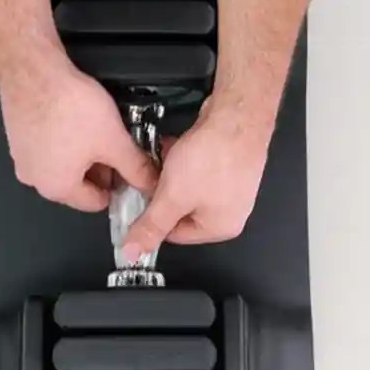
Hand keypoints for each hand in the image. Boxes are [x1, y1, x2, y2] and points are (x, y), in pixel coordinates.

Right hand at [0, 55, 157, 211]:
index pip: (96, 202)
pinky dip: (65, 139)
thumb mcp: (113, 141)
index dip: (118, 186)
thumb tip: (149, 183)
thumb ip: (135, 167)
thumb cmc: (67, 106)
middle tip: (119, 146)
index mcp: (57, 187)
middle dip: (101, 168)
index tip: (130, 170)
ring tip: (100, 130)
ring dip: (84, 152)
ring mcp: (23, 156)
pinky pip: (48, 146)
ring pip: (64, 163)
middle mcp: (34, 178)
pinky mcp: (18, 136)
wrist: (34, 69)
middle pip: (79, 184)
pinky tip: (78, 120)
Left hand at [122, 101, 273, 257]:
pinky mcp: (229, 164)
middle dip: (162, 191)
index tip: (138, 200)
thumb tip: (133, 253)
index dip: (152, 217)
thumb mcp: (172, 198)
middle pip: (180, 210)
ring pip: (186, 187)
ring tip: (167, 157)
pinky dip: (183, 159)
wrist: (236, 116)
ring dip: (170, 173)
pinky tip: (177, 146)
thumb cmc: (213, 158)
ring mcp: (232, 187)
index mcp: (219, 228)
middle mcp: (230, 211)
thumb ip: (151, 227)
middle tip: (152, 176)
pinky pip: (198, 169)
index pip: (174, 235)